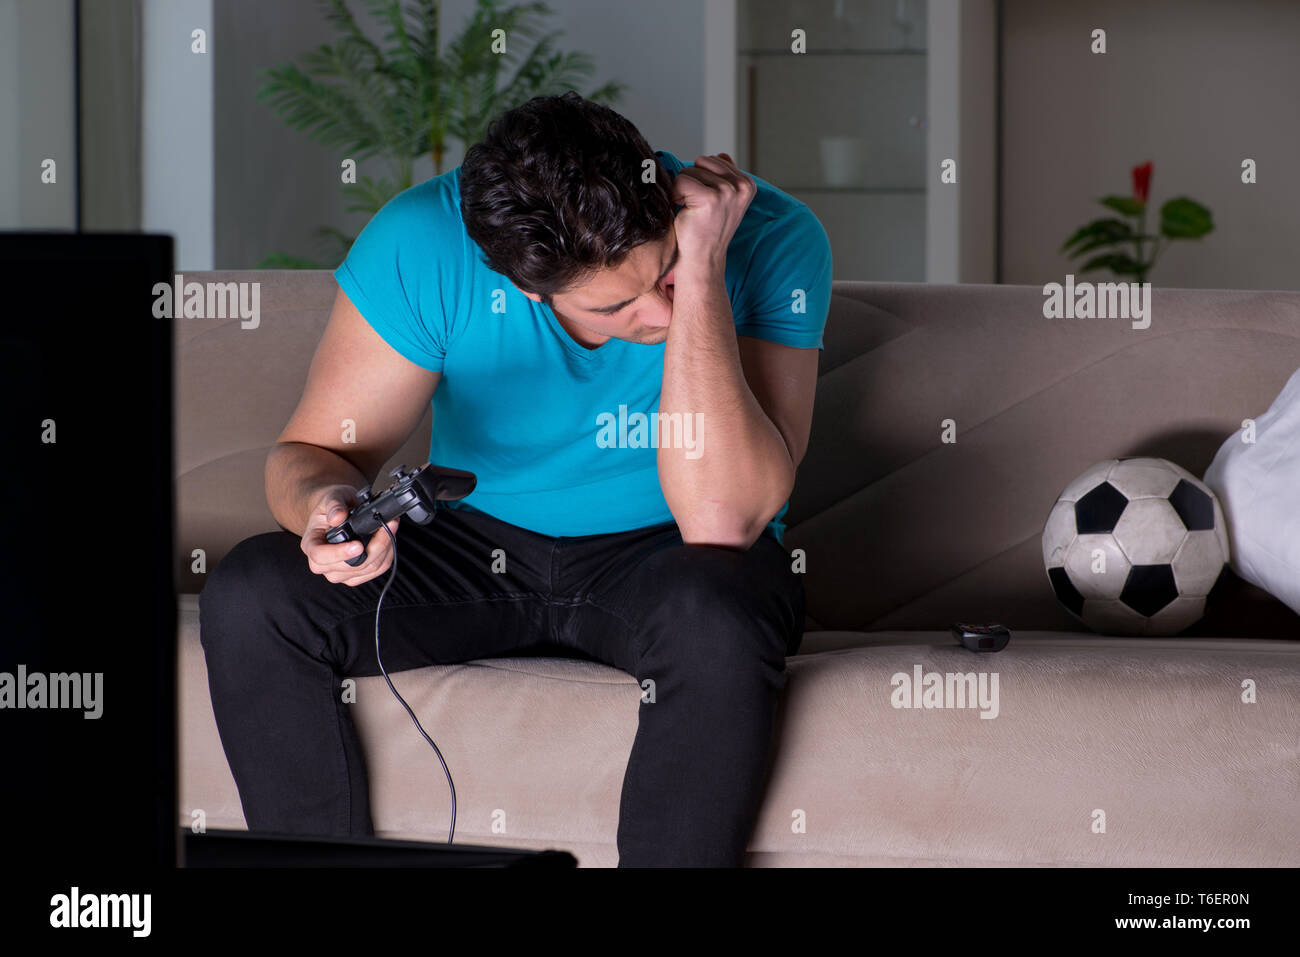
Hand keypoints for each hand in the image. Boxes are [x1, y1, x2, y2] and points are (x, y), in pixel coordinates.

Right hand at [300, 484, 400, 585]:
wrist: (339, 513)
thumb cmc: (333, 506)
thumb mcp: (333, 496)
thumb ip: (334, 505)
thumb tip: (337, 517)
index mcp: (311, 544)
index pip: (320, 556)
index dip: (340, 553)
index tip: (358, 545)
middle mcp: (322, 563)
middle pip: (349, 566)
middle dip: (375, 545)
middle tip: (388, 525)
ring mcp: (339, 572)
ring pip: (367, 569)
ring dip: (385, 548)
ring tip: (390, 527)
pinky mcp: (356, 576)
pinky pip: (376, 571)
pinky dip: (387, 555)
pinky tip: (388, 539)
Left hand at [670, 152, 755, 270]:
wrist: (702, 260)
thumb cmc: (706, 230)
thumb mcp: (724, 200)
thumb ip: (725, 176)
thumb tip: (721, 155)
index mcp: (747, 184)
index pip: (713, 159)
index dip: (702, 180)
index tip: (708, 204)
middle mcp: (742, 186)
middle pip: (701, 162)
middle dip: (693, 182)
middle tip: (699, 208)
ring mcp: (727, 191)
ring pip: (689, 171)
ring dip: (684, 191)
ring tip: (694, 212)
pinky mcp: (710, 198)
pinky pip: (681, 181)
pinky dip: (676, 196)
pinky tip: (687, 214)